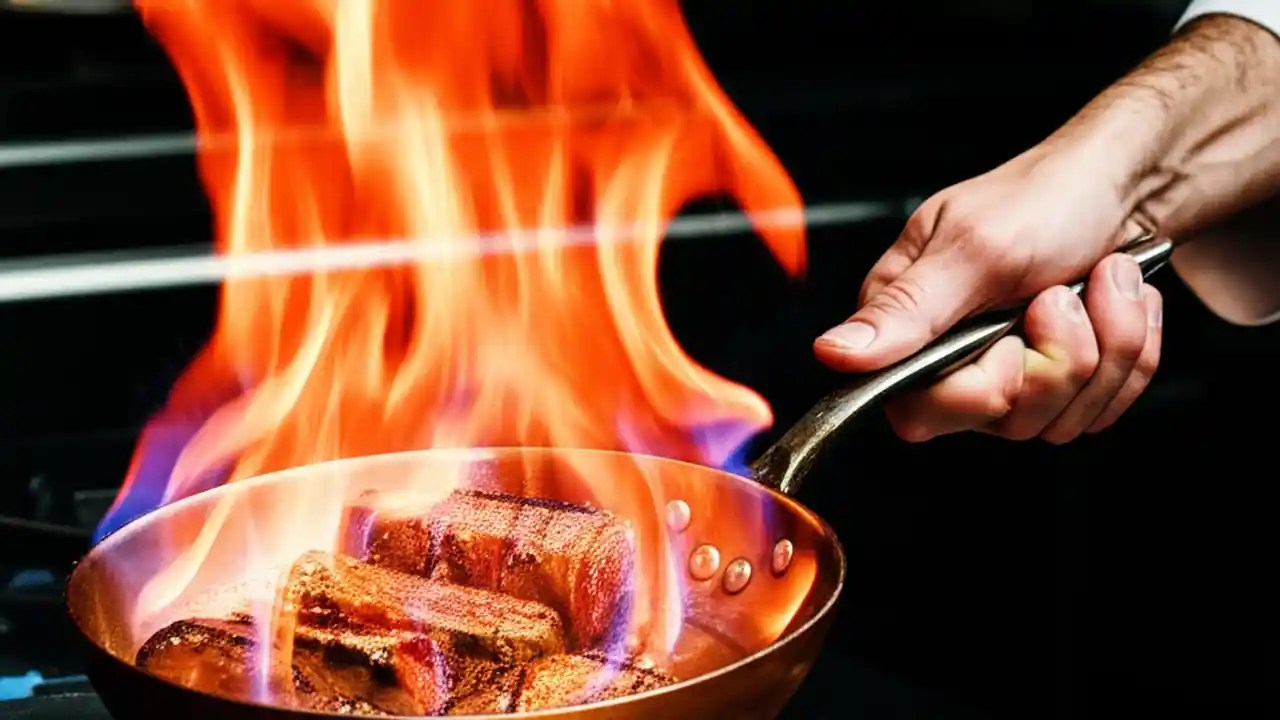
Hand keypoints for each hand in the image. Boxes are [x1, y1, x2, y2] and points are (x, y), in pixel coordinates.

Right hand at [813, 146, 1163, 442]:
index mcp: (908, 324)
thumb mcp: (972, 248)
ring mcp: (1011, 376)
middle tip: (1061, 294)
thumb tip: (835, 353)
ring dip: (1107, 345)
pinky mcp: (1062, 385)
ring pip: (1062, 419)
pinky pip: (1103, 407)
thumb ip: (906, 309)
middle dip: (1061, 357)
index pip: (919, 412)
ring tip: (1099, 283)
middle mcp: (952, 360)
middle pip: (1006, 420)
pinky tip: (1114, 303)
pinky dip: (1131, 351)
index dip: (980, 389)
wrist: (1122, 186)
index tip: (1010, 338)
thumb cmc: (1043, 200)